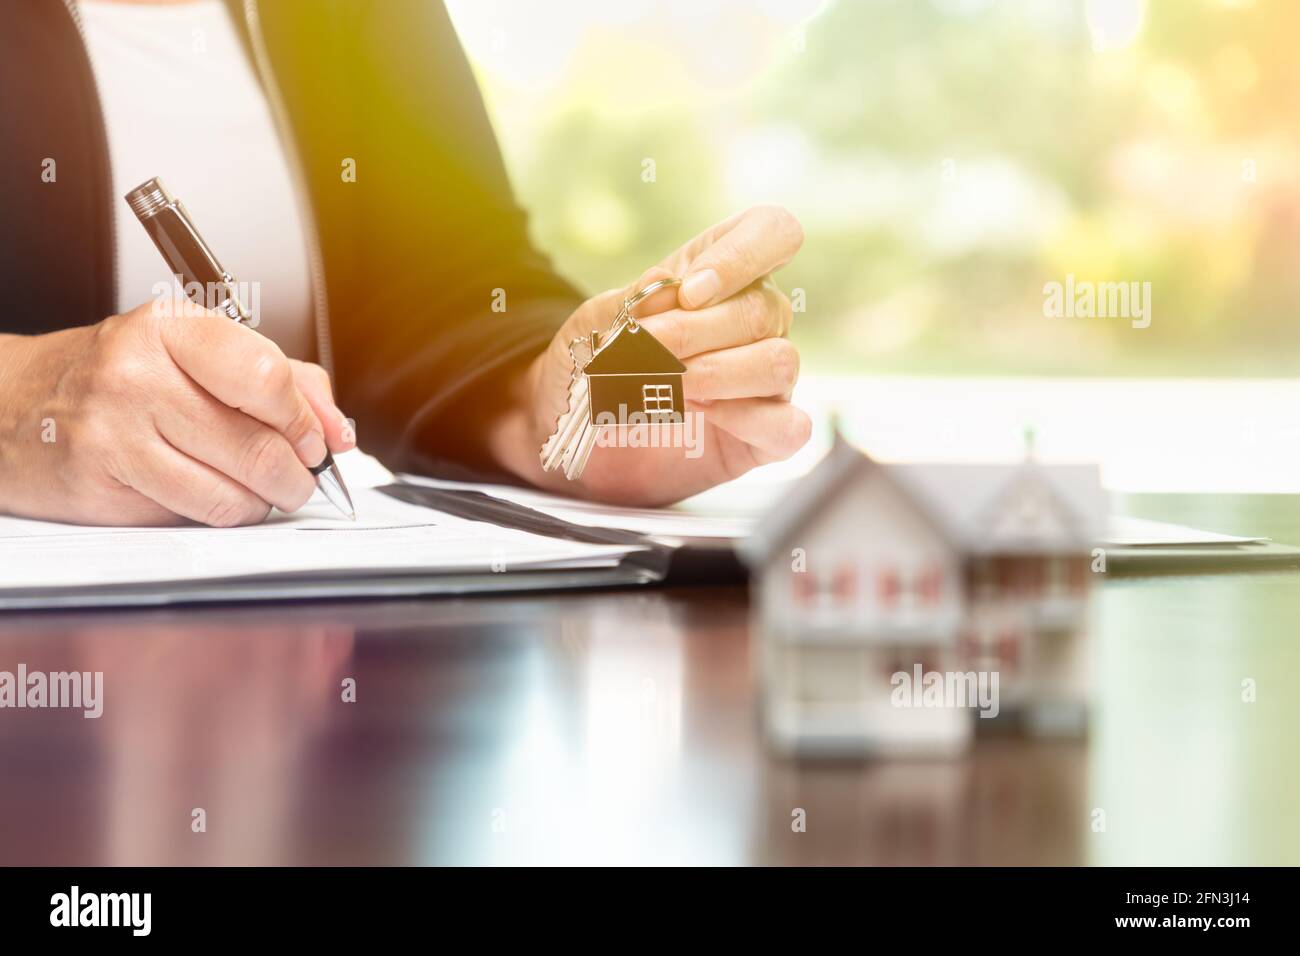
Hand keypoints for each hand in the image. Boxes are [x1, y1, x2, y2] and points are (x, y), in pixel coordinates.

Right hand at [0, 298, 353, 525]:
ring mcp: (112, 433)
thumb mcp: (198, 352)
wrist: (12, 404)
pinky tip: (211, 495)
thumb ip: (284, 380)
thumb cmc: (119, 376)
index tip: (317, 440)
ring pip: (232, 494)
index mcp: (171, 329)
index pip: (266, 378)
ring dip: (263, 502)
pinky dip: (220, 514)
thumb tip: (338, 428)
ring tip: (256, 487)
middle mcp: (137, 375)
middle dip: (297, 475)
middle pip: (257, 446)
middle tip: (299, 477)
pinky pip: (193, 517)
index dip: (306, 421)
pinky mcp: (99, 487)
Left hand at [497, 205, 810, 505]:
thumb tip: (676, 292)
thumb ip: (635, 302)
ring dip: (716, 374)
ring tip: (667, 387)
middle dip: (694, 333)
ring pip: (780, 362)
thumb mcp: (595, 323)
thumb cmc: (589, 366)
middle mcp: (755, 323)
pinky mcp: (766, 435)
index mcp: (721, 275)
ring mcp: (765, 381)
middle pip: (766, 309)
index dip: (742, 256)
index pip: (773, 233)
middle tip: (643, 353)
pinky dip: (745, 420)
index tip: (688, 293)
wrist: (569, 433)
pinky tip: (702, 417)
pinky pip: (791, 426)